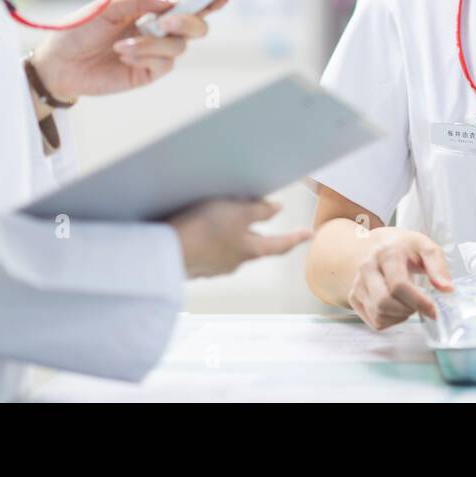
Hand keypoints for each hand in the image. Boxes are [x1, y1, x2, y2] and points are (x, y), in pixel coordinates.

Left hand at [30, 0, 228, 101]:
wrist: (59, 61)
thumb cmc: (79, 29)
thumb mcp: (107, 6)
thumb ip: (139, 0)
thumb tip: (169, 0)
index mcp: (151, 9)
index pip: (186, 3)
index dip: (208, 0)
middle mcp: (159, 30)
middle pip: (196, 27)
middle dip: (188, 22)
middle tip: (166, 21)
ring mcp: (156, 53)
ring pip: (179, 47)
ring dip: (152, 44)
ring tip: (121, 45)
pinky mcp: (148, 73)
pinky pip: (164, 64)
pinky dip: (146, 56)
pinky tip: (124, 54)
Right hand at [168, 198, 311, 278]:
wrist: (165, 252)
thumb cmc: (204, 229)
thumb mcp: (237, 211)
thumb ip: (258, 210)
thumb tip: (276, 208)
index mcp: (251, 250)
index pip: (280, 244)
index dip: (296, 238)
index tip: (310, 234)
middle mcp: (234, 263)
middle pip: (253, 245)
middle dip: (255, 230)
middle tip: (257, 213)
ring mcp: (213, 268)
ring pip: (228, 248)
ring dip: (229, 234)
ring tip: (220, 215)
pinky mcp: (194, 265)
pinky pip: (207, 251)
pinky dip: (208, 239)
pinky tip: (197, 229)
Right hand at [348, 229, 453, 330]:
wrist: (376, 244)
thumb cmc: (403, 247)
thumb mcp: (425, 246)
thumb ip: (438, 266)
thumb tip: (447, 289)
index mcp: (387, 253)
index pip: (398, 285)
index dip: (419, 302)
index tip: (434, 310)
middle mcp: (367, 268)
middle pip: (384, 302)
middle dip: (408, 310)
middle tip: (420, 305)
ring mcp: (357, 283)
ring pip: (378, 314)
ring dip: (399, 317)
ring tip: (409, 304)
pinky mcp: (354, 297)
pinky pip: (373, 321)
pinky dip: (390, 321)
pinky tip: (397, 308)